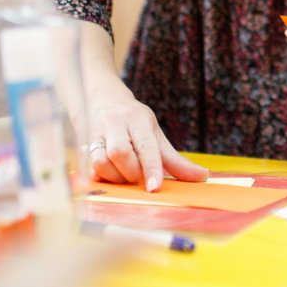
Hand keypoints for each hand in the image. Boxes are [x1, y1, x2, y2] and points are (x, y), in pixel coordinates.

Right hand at [87, 94, 206, 192]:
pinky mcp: (84, 144)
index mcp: (138, 119)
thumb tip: (203, 177)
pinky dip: (102, 177)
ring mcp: (96, 132)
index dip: (150, 168)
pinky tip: (111, 174)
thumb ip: (176, 161)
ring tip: (125, 175)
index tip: (155, 187)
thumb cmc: (135, 122)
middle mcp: (115, 123)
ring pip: (101, 162)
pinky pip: (89, 168)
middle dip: (132, 173)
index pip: (146, 146)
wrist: (103, 100)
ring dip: (116, 177)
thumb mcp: (157, 136)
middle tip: (139, 177)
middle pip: (121, 154)